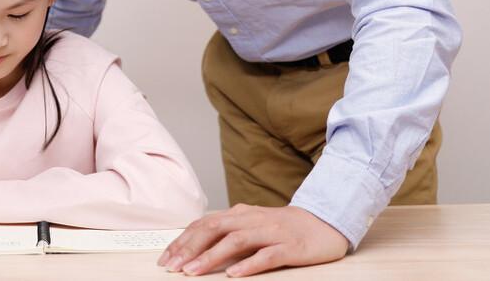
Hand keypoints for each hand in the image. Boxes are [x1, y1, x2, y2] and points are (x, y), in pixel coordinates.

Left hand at [158, 204, 348, 275]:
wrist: (324, 222)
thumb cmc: (283, 228)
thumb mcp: (251, 226)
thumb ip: (227, 232)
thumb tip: (195, 246)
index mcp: (240, 214)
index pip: (204, 224)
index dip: (183, 241)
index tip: (165, 259)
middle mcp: (252, 219)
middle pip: (214, 229)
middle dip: (189, 248)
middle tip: (171, 267)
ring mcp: (272, 232)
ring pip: (236, 241)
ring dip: (211, 257)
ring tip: (193, 272)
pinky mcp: (290, 246)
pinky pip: (267, 255)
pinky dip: (249, 264)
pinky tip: (234, 275)